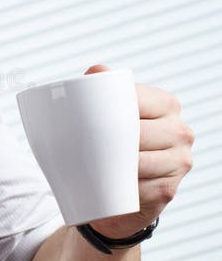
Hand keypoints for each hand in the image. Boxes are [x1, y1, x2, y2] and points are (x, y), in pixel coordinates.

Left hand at [84, 65, 193, 238]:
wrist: (123, 183)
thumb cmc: (115, 137)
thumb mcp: (112, 110)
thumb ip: (102, 85)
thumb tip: (96, 71)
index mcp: (167, 103)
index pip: (137, 101)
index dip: (111, 110)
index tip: (85, 117)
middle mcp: (180, 130)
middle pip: (139, 134)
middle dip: (110, 140)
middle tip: (79, 142)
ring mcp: (180, 161)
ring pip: (141, 163)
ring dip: (116, 165)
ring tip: (91, 163)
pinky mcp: (169, 189)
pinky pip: (144, 189)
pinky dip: (124, 188)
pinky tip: (112, 185)